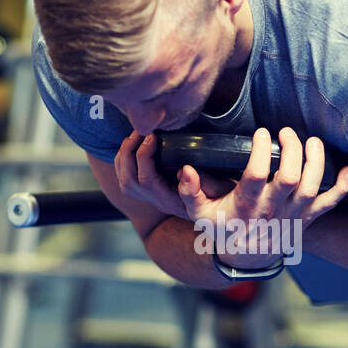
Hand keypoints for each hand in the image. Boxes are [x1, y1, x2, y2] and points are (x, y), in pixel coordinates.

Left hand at [114, 131, 237, 216]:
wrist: (221, 214)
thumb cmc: (223, 198)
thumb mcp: (220, 191)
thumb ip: (206, 182)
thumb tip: (185, 169)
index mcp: (171, 200)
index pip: (147, 180)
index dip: (144, 156)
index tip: (154, 136)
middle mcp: (158, 201)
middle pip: (129, 181)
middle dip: (129, 153)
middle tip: (141, 132)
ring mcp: (151, 198)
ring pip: (125, 181)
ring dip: (124, 156)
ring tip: (135, 135)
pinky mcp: (149, 192)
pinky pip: (126, 179)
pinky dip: (123, 160)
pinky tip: (133, 144)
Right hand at [176, 127, 347, 267]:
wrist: (246, 259)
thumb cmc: (224, 229)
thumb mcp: (200, 214)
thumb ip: (189, 192)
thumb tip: (185, 169)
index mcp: (246, 205)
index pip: (256, 175)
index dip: (261, 150)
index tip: (261, 133)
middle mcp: (273, 209)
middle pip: (291, 177)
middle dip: (292, 149)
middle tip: (286, 132)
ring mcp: (293, 214)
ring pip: (312, 186)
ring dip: (316, 160)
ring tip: (311, 141)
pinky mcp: (308, 218)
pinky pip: (331, 203)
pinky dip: (343, 187)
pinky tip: (347, 169)